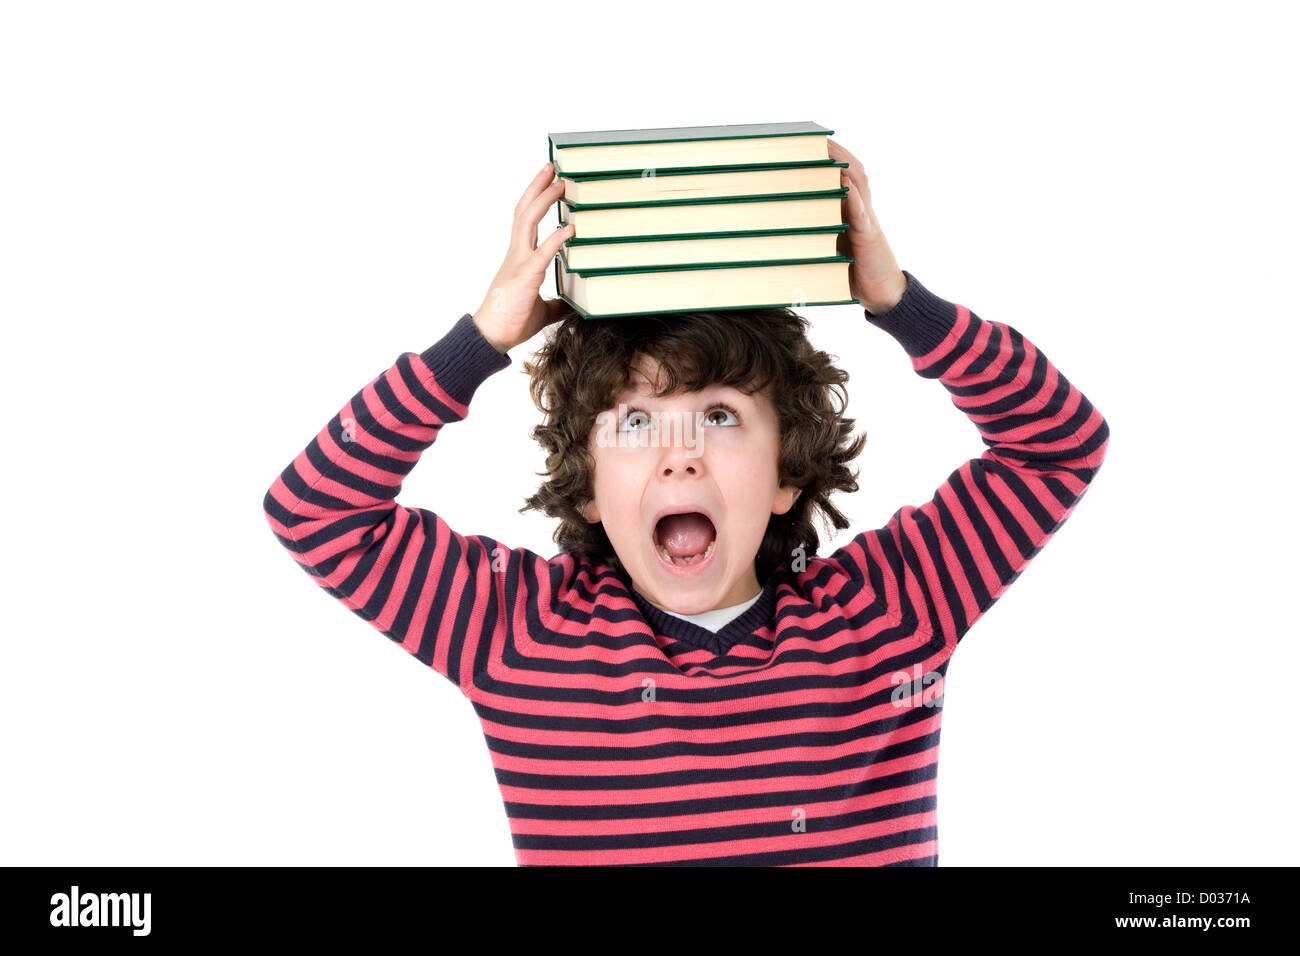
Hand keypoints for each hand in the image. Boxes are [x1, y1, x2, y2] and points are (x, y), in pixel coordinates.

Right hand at [471, 161, 574, 353]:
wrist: (492, 336)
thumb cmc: (513, 321)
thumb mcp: (544, 310)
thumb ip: (558, 303)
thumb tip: (575, 305)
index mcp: (520, 258)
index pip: (526, 220)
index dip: (536, 198)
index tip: (549, 181)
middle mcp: (517, 254)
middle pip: (524, 211)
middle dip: (538, 187)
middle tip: (553, 168)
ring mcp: (519, 262)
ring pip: (528, 221)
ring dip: (544, 199)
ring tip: (560, 183)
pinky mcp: (525, 277)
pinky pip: (541, 253)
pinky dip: (556, 239)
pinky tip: (569, 228)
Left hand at [827, 139, 907, 314]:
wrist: (884, 294)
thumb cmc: (855, 272)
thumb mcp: (833, 247)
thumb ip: (819, 232)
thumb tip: (786, 227)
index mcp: (853, 211)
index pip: (845, 176)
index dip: (833, 157)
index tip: (813, 142)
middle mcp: (862, 211)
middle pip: (854, 173)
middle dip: (838, 153)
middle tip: (818, 138)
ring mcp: (867, 223)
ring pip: (859, 186)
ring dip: (846, 166)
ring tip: (830, 151)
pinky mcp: (869, 239)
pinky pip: (863, 215)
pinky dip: (854, 198)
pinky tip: (845, 185)